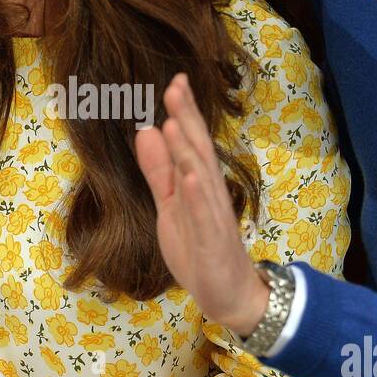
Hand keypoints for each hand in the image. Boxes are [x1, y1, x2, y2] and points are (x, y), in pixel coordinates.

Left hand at [134, 72, 271, 336]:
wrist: (228, 295)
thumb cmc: (199, 248)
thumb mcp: (170, 205)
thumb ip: (159, 171)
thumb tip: (148, 131)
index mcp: (198, 184)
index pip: (191, 142)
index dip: (183, 112)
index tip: (175, 80)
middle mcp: (209, 194)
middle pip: (198, 151)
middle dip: (188, 119)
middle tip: (177, 85)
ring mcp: (213, 217)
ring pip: (201, 179)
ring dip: (189, 151)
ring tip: (175, 122)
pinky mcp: (212, 242)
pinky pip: (205, 217)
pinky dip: (198, 197)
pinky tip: (190, 177)